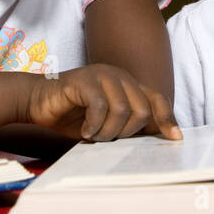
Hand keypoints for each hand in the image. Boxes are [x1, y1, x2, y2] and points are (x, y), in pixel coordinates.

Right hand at [24, 65, 181, 141]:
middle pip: (142, 110)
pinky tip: (85, 131)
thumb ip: (127, 125)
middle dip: (126, 133)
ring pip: (123, 110)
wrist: (37, 102)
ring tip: (94, 136)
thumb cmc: (73, 116)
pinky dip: (94, 125)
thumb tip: (157, 137)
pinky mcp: (83, 79)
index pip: (157, 99)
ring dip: (108, 131)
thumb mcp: (106, 123)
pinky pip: (100, 106)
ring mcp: (101, 75)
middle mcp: (119, 76)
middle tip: (106, 138)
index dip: (167, 119)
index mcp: (128, 85)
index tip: (176, 139)